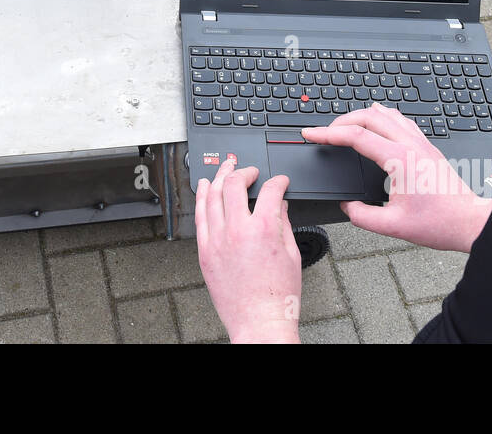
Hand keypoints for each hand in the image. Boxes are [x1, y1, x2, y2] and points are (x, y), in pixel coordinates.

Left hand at [195, 159, 301, 343]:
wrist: (259, 322)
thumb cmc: (277, 296)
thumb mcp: (292, 255)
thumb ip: (284, 224)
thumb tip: (281, 206)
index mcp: (265, 229)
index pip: (270, 190)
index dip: (278, 181)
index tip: (280, 182)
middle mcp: (238, 230)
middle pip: (235, 185)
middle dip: (244, 171)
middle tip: (249, 170)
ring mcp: (218, 240)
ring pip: (213, 196)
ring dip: (219, 177)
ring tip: (224, 168)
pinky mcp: (205, 252)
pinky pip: (200, 218)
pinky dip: (202, 198)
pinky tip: (205, 188)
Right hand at [302, 103, 491, 252]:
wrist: (469, 222)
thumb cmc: (439, 223)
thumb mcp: (392, 227)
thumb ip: (362, 216)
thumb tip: (347, 206)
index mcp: (400, 160)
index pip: (356, 136)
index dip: (328, 134)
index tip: (311, 134)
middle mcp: (411, 145)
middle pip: (369, 116)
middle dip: (341, 121)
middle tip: (325, 132)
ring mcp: (421, 143)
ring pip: (386, 113)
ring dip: (361, 115)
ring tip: (345, 125)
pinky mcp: (427, 147)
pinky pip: (401, 120)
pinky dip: (382, 116)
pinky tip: (378, 121)